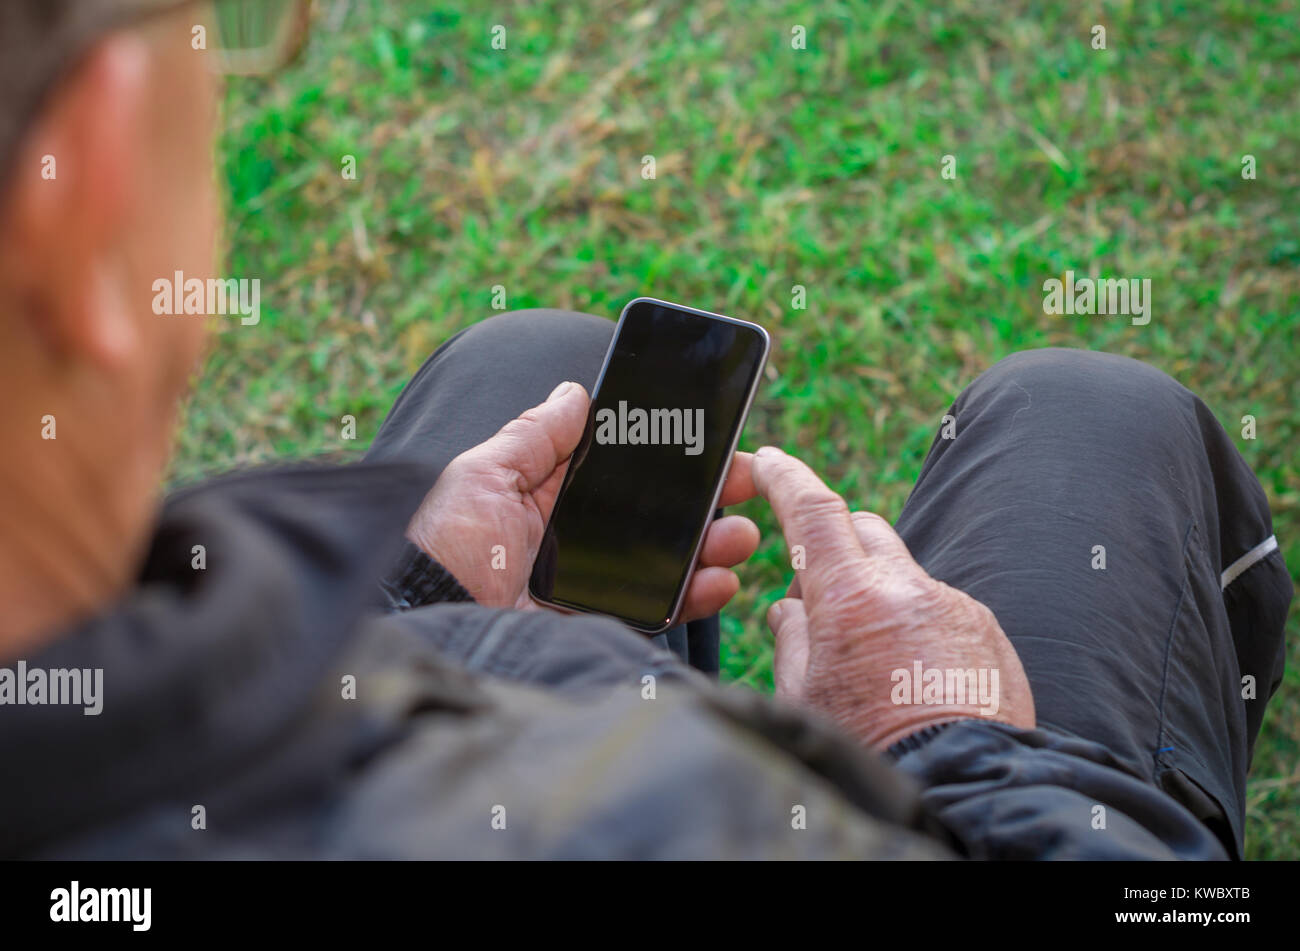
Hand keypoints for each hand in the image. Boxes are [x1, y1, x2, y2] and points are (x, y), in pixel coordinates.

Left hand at [406, 380, 761, 617]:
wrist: (420, 617)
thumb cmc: (441, 542)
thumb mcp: (483, 473)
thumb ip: (534, 436)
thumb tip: (577, 392)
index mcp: (549, 497)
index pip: (624, 472)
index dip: (670, 458)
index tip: (712, 440)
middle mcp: (575, 539)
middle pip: (657, 515)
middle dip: (708, 497)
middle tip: (746, 482)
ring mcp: (589, 584)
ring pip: (666, 562)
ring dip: (712, 546)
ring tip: (741, 536)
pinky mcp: (595, 623)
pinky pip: (654, 609)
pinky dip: (693, 596)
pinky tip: (718, 581)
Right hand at [751, 445, 1034, 749]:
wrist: (960, 786)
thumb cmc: (871, 747)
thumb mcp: (805, 697)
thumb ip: (793, 639)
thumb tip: (790, 609)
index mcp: (850, 598)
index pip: (813, 510)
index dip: (786, 478)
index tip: (769, 461)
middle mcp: (906, 587)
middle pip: (862, 527)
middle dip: (834, 543)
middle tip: (816, 588)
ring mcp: (953, 605)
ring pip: (904, 573)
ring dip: (879, 593)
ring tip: (873, 656)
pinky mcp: (987, 630)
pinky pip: (942, 608)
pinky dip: (919, 624)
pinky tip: (914, 675)